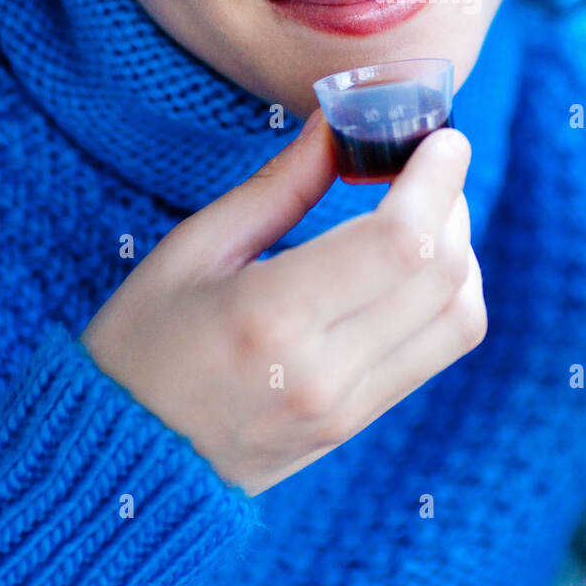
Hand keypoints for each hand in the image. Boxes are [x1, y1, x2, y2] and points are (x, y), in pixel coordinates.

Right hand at [80, 113, 483, 495]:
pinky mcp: (357, 424)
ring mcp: (347, 408)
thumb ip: (280, 185)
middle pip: (443, 274)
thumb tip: (340, 123)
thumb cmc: (141, 343)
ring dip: (462, 250)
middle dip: (453, 201)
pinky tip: (415, 262)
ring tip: (427, 209)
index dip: (438, 178)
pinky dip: (449, 294)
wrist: (123, 462)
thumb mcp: (193, 249)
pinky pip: (439, 351)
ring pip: (459, 317)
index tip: (441, 137)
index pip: (403, 242)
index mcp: (272, 316)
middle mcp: (323, 371)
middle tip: (431, 160)